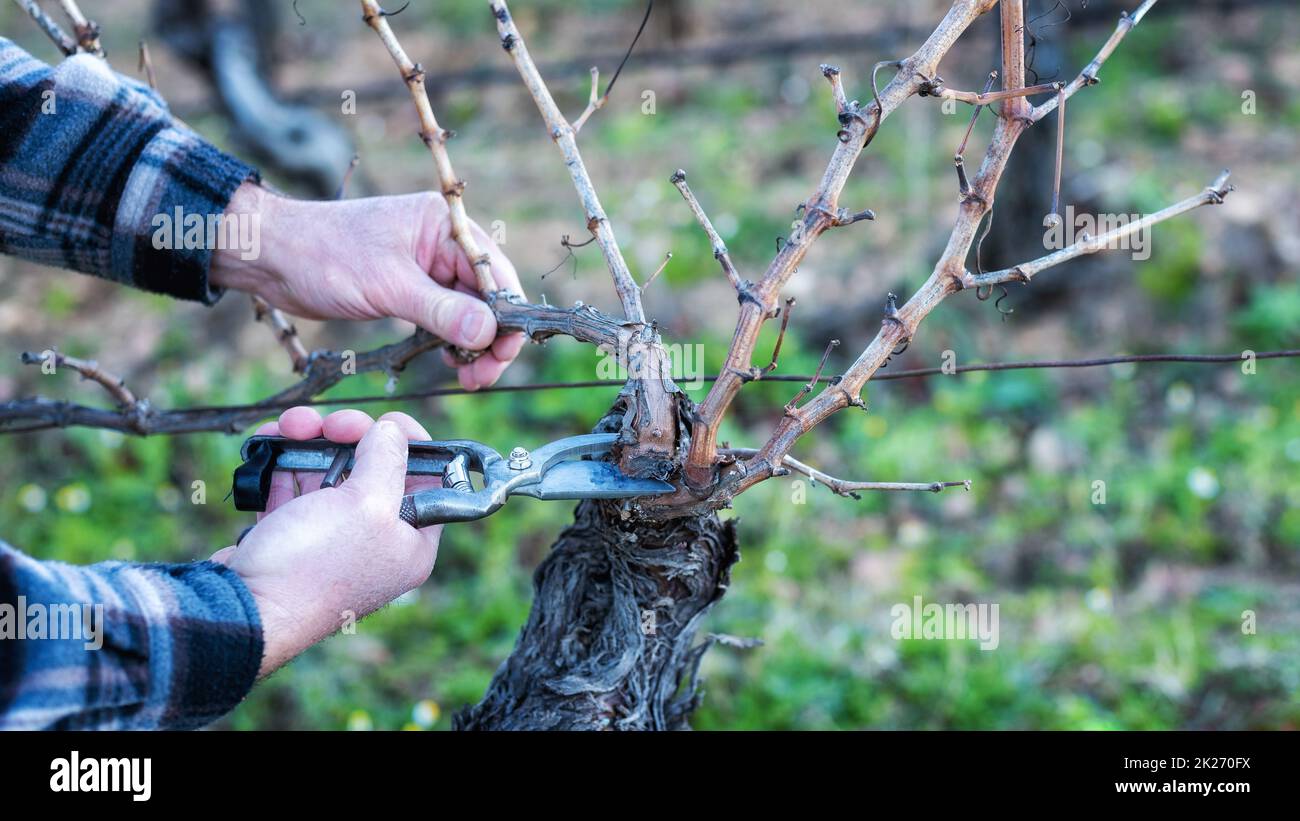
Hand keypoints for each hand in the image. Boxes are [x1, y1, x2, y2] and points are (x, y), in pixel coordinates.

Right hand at [211, 406, 441, 677]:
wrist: (242, 609)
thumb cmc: (313, 566)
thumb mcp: (367, 503)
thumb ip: (387, 459)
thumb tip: (392, 432)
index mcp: (411, 544)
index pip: (429, 482)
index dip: (413, 445)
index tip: (388, 422)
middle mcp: (376, 542)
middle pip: (375, 469)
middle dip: (350, 435)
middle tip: (332, 424)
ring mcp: (331, 539)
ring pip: (330, 470)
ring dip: (311, 440)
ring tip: (290, 427)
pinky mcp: (291, 535)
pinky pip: (294, 484)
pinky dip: (282, 461)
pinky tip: (269, 442)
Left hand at [212, 184, 525, 390]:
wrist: (271, 256)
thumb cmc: (324, 255)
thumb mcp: (388, 285)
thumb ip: (442, 311)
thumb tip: (489, 333)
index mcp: (445, 225)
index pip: (496, 274)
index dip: (507, 317)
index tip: (503, 355)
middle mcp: (442, 242)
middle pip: (488, 296)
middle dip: (491, 337)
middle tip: (482, 376)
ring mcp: (427, 266)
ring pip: (469, 311)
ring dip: (473, 344)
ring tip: (468, 376)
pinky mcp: (409, 287)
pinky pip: (444, 317)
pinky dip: (451, 341)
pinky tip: (450, 362)